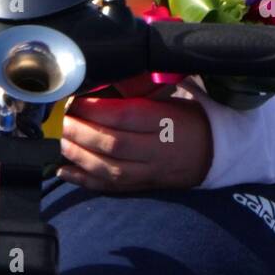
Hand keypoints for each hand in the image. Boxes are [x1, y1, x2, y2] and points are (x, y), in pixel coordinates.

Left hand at [57, 91, 213, 193]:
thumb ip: (137, 96)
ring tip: (60, 141)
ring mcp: (150, 172)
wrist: (214, 154)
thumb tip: (97, 85)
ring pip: (110, 169)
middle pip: (113, 143)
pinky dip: (85, 181)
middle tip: (62, 120)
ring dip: (79, 156)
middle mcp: (157, 149)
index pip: (126, 115)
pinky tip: (64, 171)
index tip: (76, 99)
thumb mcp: (169, 100)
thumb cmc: (187, 120)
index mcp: (165, 121)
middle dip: (82, 132)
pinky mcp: (143, 188)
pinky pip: (111, 188)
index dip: (96, 109)